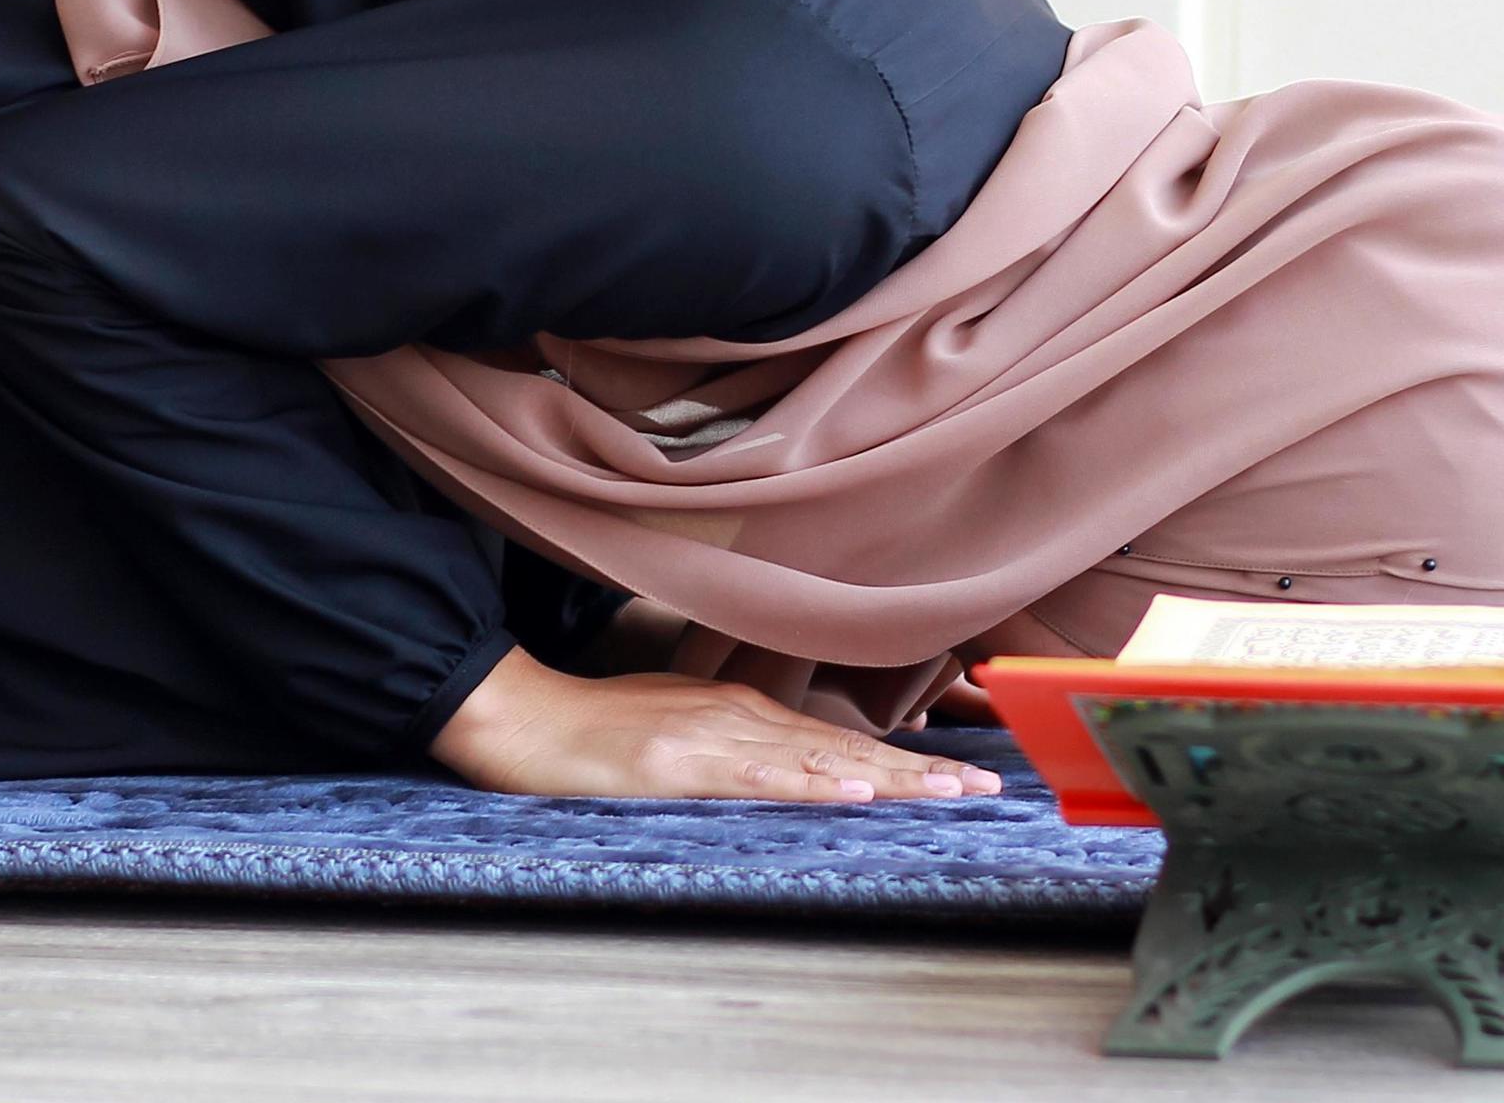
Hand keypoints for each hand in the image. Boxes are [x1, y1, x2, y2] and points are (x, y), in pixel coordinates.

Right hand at [428, 645, 999, 802]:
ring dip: (891, 777)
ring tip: (950, 791)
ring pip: (818, 759)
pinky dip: (810, 784)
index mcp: (738, 711)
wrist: (516, 715)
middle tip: (986, 786)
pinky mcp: (678, 763)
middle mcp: (737, 716)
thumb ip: (725, 749)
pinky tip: (854, 789)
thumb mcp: (670, 733)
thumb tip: (776, 770)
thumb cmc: (586, 730)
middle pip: (845, 747)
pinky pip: (757, 776)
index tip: (957, 775)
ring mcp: (711, 736)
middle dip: (919, 770)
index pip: (836, 739)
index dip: (902, 760)